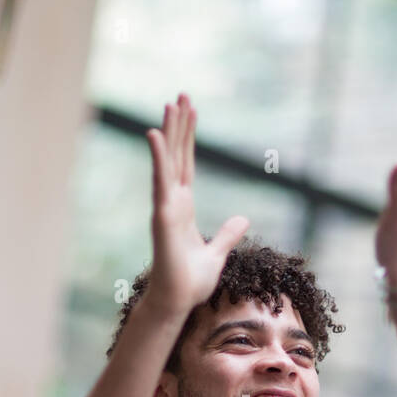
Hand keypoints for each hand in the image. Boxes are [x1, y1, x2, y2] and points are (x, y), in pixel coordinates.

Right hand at [144, 94, 248, 313]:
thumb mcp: (218, 253)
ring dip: (169, 132)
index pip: (186, 165)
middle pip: (176, 155)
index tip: (190, 111)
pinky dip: (158, 157)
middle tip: (181, 94)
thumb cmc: (191, 282)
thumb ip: (228, 235)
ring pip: (167, 161)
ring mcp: (166, 207)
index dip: (188, 138)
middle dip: (178, 125)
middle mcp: (173, 202)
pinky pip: (160, 181)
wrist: (178, 301)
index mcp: (184, 208)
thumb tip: (242, 219)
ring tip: (171, 103)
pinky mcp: (163, 216)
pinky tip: (154, 133)